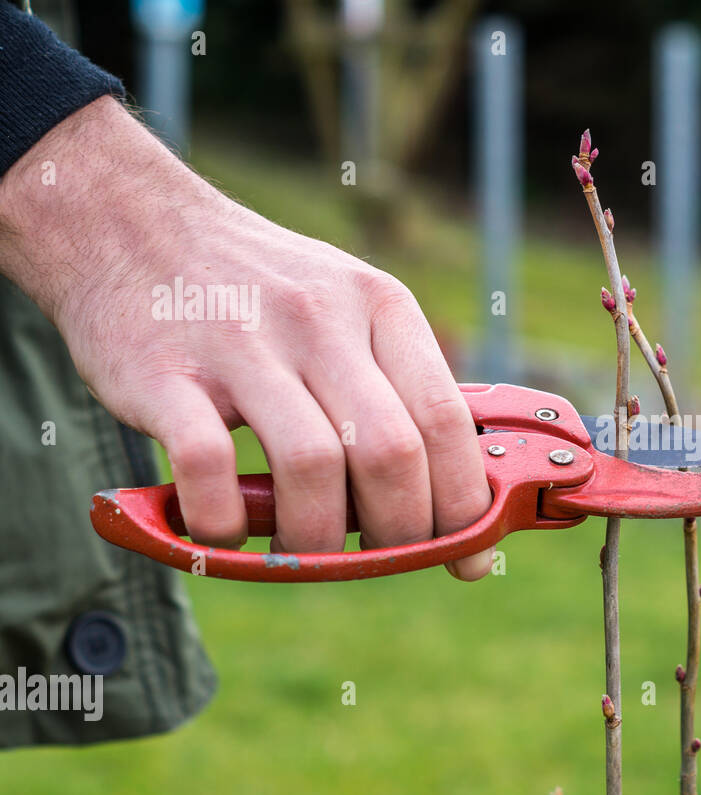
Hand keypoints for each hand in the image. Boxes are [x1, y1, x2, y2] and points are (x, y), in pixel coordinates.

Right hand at [0, 97, 493, 578]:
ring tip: (303, 552)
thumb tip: (459, 502)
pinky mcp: (163, 372)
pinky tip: (225, 529)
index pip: (447, 420)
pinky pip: (208, 465)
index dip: (465, 502)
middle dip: (398, 532)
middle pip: (390, 451)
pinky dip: (223, 519)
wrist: (129, 222)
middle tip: (379, 560)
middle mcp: (320, 319)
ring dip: (316, 538)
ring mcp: (241, 343)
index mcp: (381, 306)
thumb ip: (399, 391)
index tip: (465, 554)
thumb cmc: (260, 293)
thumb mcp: (348, 309)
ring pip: (311, 465)